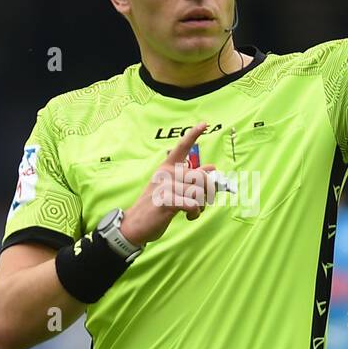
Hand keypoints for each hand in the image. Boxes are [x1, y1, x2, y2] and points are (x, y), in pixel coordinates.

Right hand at [120, 122, 217, 244]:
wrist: (135, 224)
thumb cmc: (156, 206)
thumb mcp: (172, 189)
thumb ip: (190, 179)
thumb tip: (212, 168)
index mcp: (167, 168)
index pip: (182, 147)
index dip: (193, 135)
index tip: (204, 124)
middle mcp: (167, 174)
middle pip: (202, 176)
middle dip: (208, 191)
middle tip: (202, 201)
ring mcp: (166, 187)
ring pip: (200, 192)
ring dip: (202, 205)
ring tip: (194, 211)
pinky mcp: (167, 202)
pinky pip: (193, 204)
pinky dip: (195, 213)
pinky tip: (189, 216)